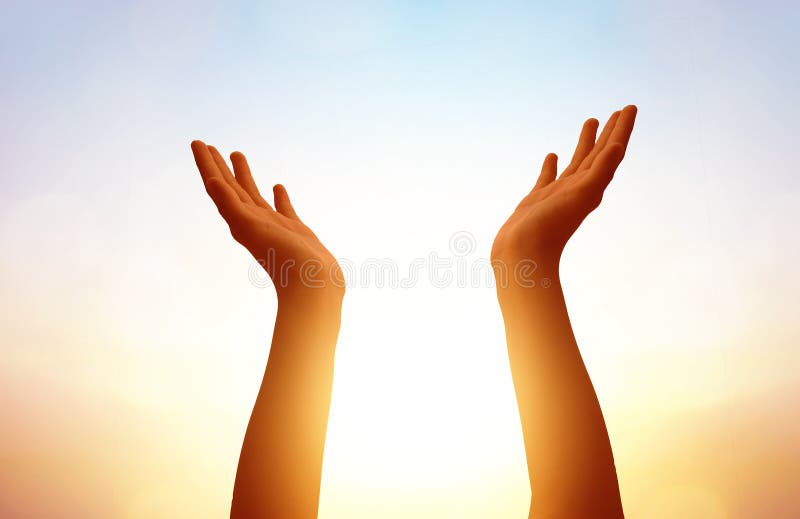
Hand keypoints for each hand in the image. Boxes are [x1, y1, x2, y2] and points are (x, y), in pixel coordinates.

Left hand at [191, 141, 342, 302]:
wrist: (313, 285)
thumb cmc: (283, 259)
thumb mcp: (252, 229)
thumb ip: (231, 206)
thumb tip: (211, 181)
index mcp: (239, 219)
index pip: (218, 186)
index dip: (206, 165)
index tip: (197, 142)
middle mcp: (252, 221)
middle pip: (231, 188)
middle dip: (218, 167)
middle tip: (209, 145)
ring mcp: (273, 226)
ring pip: (254, 195)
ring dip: (244, 175)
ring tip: (237, 154)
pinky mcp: (294, 231)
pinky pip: (282, 208)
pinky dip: (278, 197)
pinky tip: (277, 187)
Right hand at [491, 105, 636, 273]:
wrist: (522, 256)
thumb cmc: (550, 229)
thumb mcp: (580, 197)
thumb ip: (600, 172)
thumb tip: (618, 147)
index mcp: (592, 186)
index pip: (611, 152)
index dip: (622, 129)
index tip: (629, 107)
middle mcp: (579, 188)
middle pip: (599, 154)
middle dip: (610, 132)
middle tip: (619, 111)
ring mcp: (558, 194)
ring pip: (576, 161)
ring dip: (585, 142)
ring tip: (591, 121)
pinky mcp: (538, 200)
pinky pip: (549, 176)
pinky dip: (552, 165)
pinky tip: (552, 155)